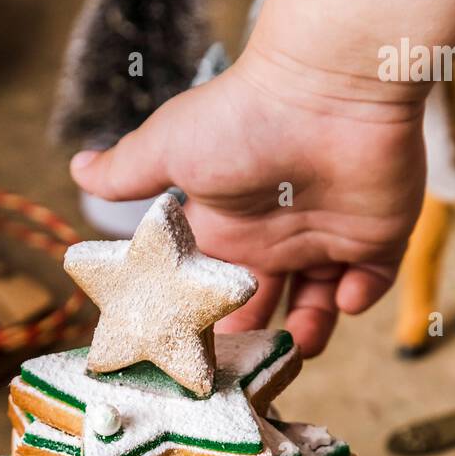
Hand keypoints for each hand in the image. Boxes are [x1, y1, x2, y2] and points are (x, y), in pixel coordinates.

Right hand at [70, 52, 426, 356]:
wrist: (328, 86)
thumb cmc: (245, 116)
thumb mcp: (170, 146)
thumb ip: (128, 171)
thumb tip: (77, 169)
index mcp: (227, 228)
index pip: (212, 292)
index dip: (205, 326)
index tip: (197, 358)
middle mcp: (275, 237)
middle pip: (264, 309)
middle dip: (256, 343)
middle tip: (249, 369)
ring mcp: (327, 236)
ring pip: (318, 307)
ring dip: (309, 333)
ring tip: (300, 346)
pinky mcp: (376, 234)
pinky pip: (370, 282)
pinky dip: (358, 298)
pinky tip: (343, 296)